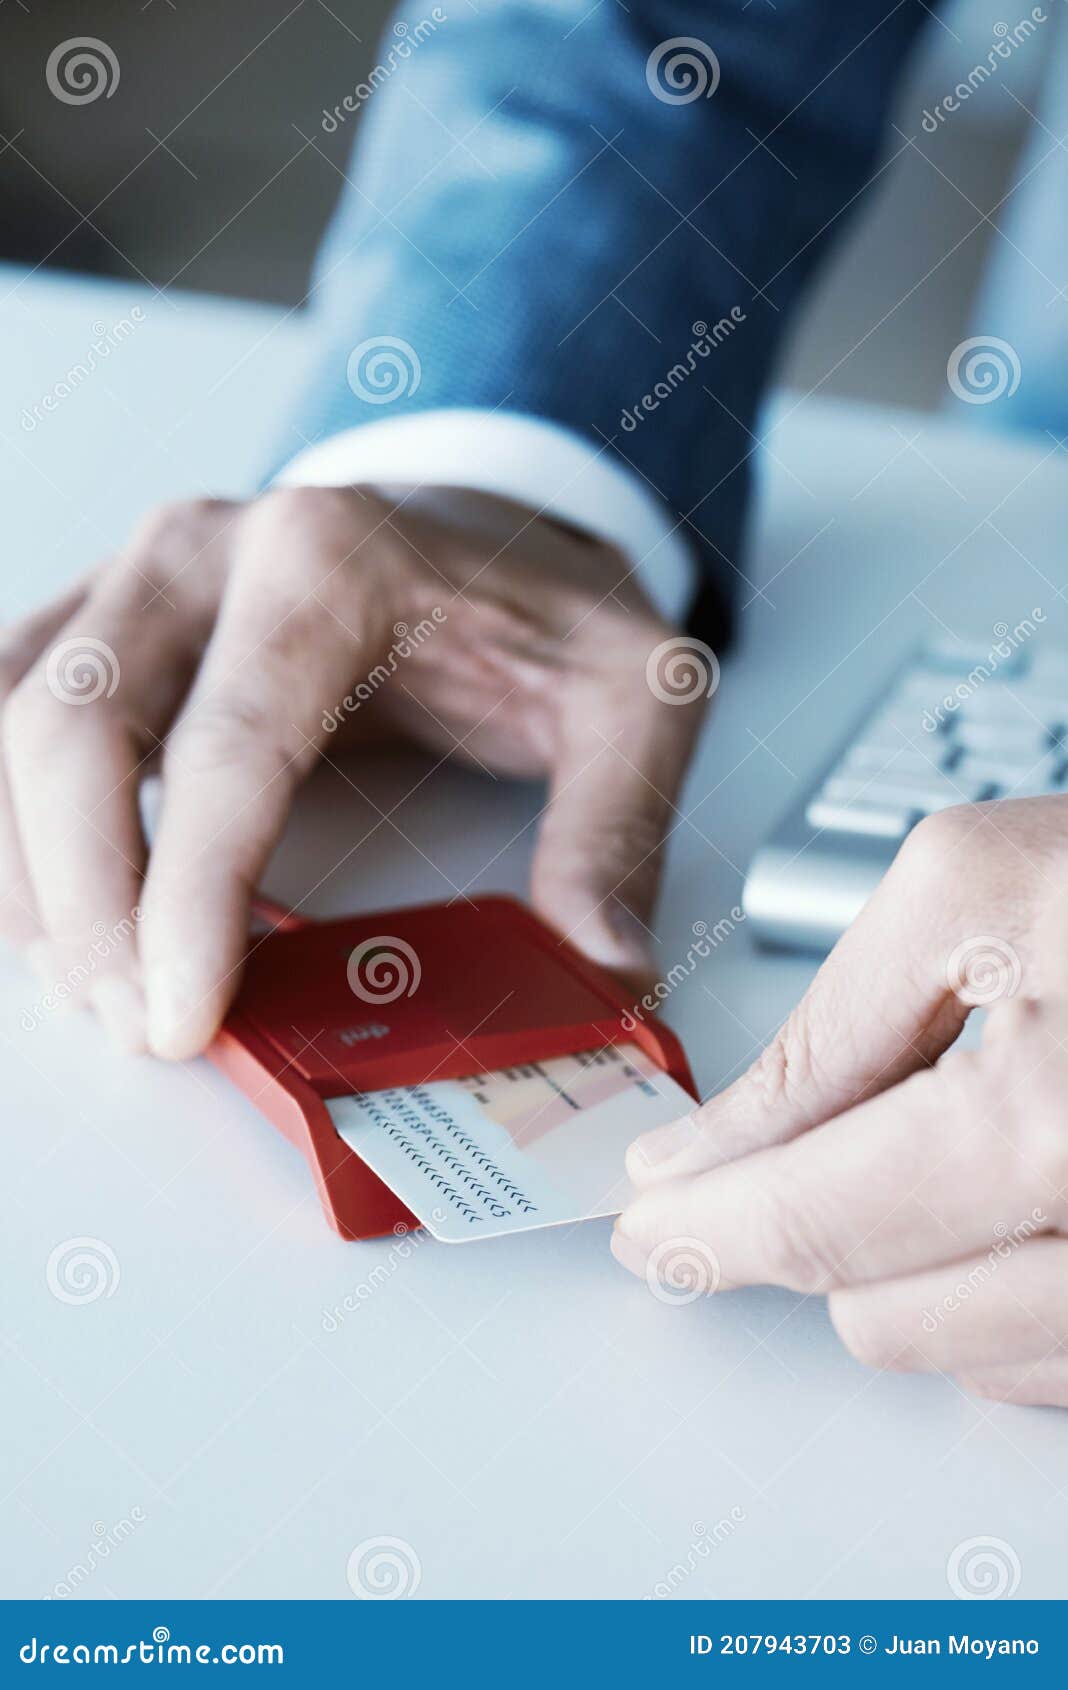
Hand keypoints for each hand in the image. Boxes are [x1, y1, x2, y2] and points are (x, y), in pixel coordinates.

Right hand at [2, 485, 708, 1057]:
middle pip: (76, 728)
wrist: (487, 527)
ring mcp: (136, 574)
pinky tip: (49, 910)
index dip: (189, 896)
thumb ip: (617, 825)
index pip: (229, 745)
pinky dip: (13, 822)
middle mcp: (205, 548)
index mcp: (332, 559)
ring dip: (33, 872)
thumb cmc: (543, 609)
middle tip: (136, 1025)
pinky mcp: (102, 613)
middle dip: (86, 900)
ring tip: (92, 993)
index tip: (182, 1014)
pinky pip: (9, 707)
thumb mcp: (633, 697)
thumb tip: (598, 965)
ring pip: (15, 718)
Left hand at [613, 799, 1067, 1406]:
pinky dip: (1011, 1302)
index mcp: (1051, 1123)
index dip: (706, 1231)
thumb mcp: (970, 889)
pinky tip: (1014, 1205)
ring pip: (975, 1361)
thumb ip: (828, 1035)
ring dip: (920, 1274)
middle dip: (820, 1238)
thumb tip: (707, 1151)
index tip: (649, 1233)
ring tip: (947, 1151)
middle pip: (886, 1318)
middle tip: (815, 1151)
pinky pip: (1067, 1370)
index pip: (818, 1222)